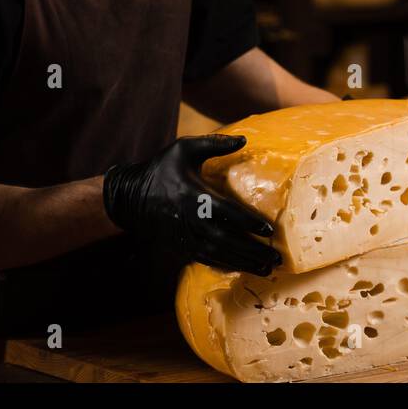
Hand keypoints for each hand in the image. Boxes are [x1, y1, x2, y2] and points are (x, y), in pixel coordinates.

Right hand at [103, 135, 282, 275]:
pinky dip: (227, 266)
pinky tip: (245, 268)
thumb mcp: (184, 148)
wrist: (131, 196)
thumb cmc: (162, 168)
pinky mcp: (181, 246)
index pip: (226, 211)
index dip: (248, 221)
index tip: (268, 230)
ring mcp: (185, 236)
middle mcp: (190, 219)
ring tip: (267, 268)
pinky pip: (207, 259)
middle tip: (276, 257)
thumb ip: (214, 143)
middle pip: (226, 240)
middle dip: (252, 250)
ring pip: (218, 254)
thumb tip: (243, 139)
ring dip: (244, 262)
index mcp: (193, 194)